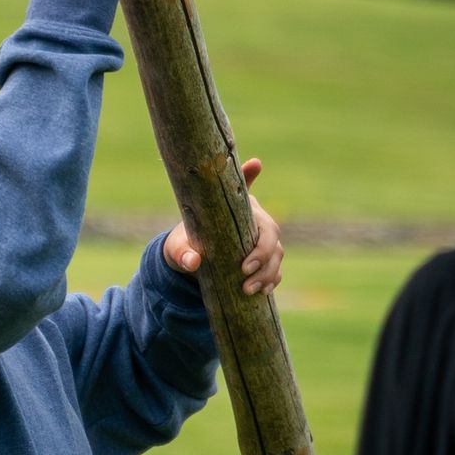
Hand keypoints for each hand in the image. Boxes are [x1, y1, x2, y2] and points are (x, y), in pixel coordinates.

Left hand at [164, 158, 283, 294]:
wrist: (192, 263)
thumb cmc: (185, 246)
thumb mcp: (177, 248)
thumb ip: (182, 253)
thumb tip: (192, 262)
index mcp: (234, 210)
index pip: (245, 190)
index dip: (250, 175)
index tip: (256, 163)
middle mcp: (253, 223)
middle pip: (271, 232)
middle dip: (262, 253)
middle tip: (244, 270)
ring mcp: (262, 243)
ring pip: (277, 254)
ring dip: (266, 273)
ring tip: (247, 289)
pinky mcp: (264, 263)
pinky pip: (276, 271)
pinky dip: (271, 281)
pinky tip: (262, 291)